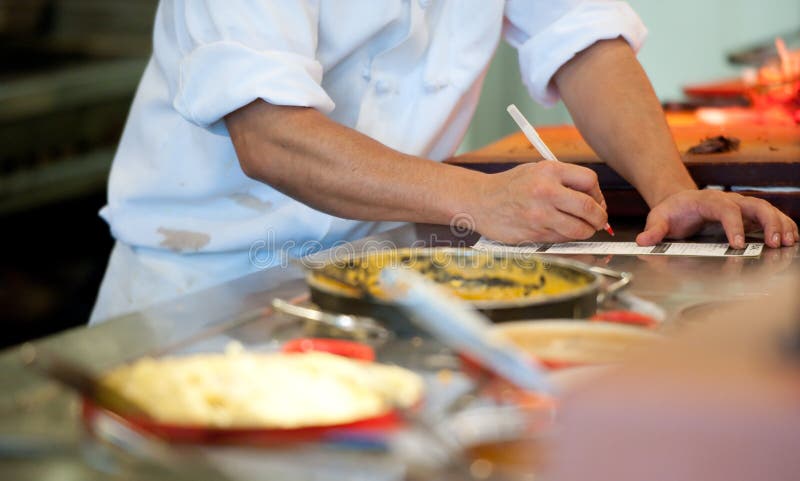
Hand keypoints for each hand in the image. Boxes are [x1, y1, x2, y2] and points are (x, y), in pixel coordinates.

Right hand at [471, 161, 608, 243]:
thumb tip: (594, 200)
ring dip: (586, 231)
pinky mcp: (533, 234)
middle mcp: (545, 192)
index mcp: (549, 171)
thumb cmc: (510, 186)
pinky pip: (561, 239)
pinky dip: (566, 237)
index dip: (598, 194)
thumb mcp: (537, 170)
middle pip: (589, 208)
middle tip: (599, 221)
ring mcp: (539, 215)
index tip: (596, 201)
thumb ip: (564, 180)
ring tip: (581, 227)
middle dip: (600, 218)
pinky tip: (557, 229)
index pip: (590, 182)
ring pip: (579, 229)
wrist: (480, 201)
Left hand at [636, 189, 798, 247]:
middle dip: (767, 222)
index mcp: (707, 200)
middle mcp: (728, 200)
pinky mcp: (748, 216)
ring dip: (780, 225)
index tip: (737, 245)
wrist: (679, 202)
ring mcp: (740, 207)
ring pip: (767, 210)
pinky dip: (782, 226)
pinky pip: (770, 218)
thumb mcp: (658, 219)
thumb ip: (653, 230)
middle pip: (755, 204)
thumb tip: (643, 241)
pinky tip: (791, 240)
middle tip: (774, 243)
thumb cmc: (671, 212)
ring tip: (787, 243)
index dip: (734, 225)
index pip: (726, 209)